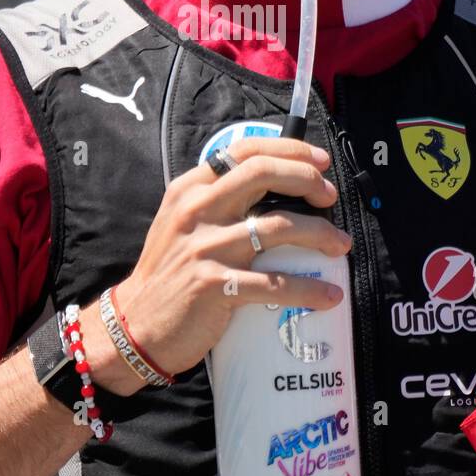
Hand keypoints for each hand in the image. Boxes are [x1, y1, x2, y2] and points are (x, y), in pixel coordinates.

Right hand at [105, 135, 352, 382]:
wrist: (136, 325)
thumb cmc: (168, 274)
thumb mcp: (182, 223)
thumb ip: (217, 201)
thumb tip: (275, 186)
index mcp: (190, 190)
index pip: (244, 151)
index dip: (289, 150)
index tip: (319, 161)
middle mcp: (196, 211)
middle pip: (263, 174)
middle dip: (307, 179)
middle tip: (330, 197)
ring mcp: (205, 248)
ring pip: (278, 227)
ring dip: (320, 234)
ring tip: (340, 245)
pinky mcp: (215, 286)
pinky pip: (275, 284)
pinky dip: (309, 289)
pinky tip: (329, 295)